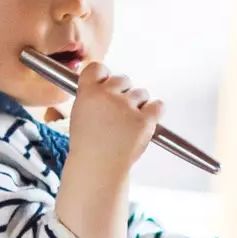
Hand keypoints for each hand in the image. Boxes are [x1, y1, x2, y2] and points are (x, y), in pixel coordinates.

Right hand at [63, 61, 161, 179]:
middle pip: (123, 79)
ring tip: (128, 124)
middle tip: (119, 113)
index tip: (106, 84)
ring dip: (138, 105)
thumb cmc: (88, 148)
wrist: (97, 169)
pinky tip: (146, 122)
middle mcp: (108, 95)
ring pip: (141, 93)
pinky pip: (157, 105)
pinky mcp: (144, 120)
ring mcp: (127, 107)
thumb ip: (91, 98)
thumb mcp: (79, 116)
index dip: (104, 76)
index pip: (98, 68)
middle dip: (123, 93)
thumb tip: (104, 87)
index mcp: (88, 92)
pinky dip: (155, 112)